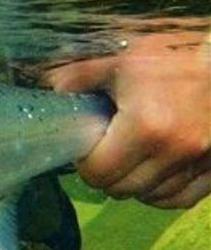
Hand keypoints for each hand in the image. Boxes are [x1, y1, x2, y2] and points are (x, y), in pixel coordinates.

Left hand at [44, 31, 210, 208]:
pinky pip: (182, 198)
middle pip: (122, 190)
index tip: (86, 144)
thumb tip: (53, 96)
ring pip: (152, 197)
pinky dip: (162, 191)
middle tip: (104, 150)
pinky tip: (153, 172)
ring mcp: (202, 161)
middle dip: (106, 174)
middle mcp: (176, 151)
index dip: (85, 162)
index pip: (98, 173)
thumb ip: (76, 78)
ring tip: (129, 158)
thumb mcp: (116, 57)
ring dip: (134, 183)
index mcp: (145, 126)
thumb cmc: (167, 51)